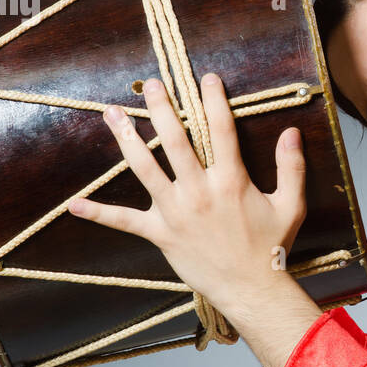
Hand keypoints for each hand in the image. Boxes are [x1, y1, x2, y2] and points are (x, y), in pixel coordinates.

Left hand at [67, 74, 306, 322]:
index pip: (221, 130)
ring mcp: (176, 211)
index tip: (207, 78)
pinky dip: (99, 213)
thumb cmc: (272, 246)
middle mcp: (199, 191)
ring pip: (146, 167)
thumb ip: (291, 166)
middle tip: (151, 84)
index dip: (213, 100)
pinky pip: (125, 221)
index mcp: (231, 181)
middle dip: (162, 108)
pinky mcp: (161, 234)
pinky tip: (75, 204)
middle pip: (175, 140)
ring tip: (112, 113)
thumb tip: (292, 131)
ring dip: (127, 138)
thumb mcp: (291, 205)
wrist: (251, 288)